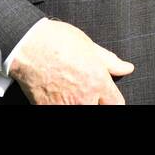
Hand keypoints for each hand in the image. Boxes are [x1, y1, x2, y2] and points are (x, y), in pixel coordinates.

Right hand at [8, 19, 133, 103]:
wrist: (28, 46)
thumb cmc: (59, 41)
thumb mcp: (91, 47)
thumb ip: (110, 62)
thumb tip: (127, 68)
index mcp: (98, 82)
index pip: (117, 103)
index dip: (113, 100)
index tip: (107, 97)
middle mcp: (84, 98)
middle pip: (99, 110)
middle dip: (96, 103)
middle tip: (88, 93)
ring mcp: (65, 106)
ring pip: (80, 112)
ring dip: (78, 104)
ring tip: (71, 93)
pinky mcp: (46, 109)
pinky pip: (59, 111)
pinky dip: (60, 105)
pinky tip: (58, 96)